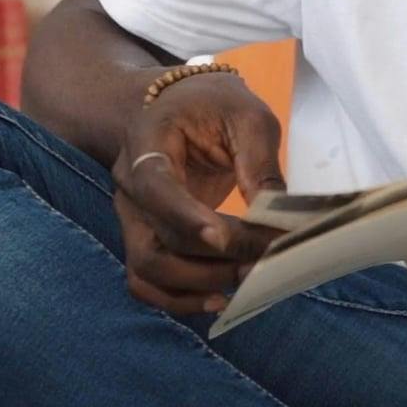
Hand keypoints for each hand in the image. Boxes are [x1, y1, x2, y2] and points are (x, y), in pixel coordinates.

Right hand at [112, 69, 285, 315]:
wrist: (175, 107)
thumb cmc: (213, 106)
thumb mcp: (247, 115)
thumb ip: (260, 161)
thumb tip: (278, 217)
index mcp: (147, 142)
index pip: (153, 186)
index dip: (185, 216)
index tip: (224, 238)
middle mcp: (128, 187)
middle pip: (154, 241)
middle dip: (210, 259)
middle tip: (261, 258)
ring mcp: (132, 219)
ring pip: (146, 270)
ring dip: (196, 286)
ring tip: (246, 279)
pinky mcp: (144, 240)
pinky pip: (147, 283)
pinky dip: (179, 300)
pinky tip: (220, 299)